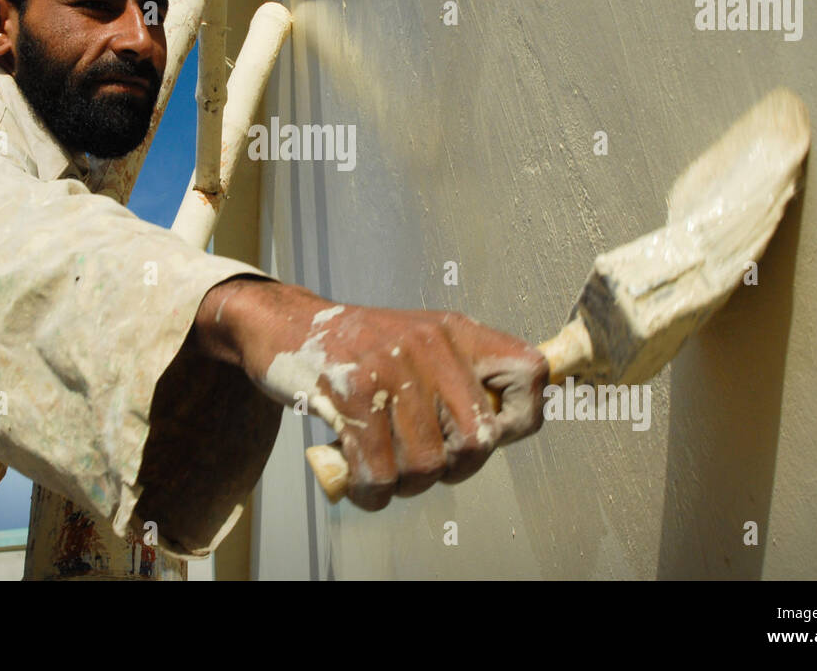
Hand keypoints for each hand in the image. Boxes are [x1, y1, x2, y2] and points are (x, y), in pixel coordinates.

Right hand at [194, 279, 547, 510]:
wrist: (286, 325)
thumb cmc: (358, 346)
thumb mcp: (421, 341)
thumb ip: (461, 376)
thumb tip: (503, 428)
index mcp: (457, 331)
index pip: (530, 372)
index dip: (522, 417)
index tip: (493, 434)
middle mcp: (431, 344)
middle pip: (478, 440)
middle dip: (455, 469)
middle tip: (428, 465)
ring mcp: (390, 368)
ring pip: (426, 464)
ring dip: (406, 485)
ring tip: (388, 471)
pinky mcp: (351, 393)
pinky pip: (379, 471)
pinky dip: (373, 492)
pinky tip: (363, 484)